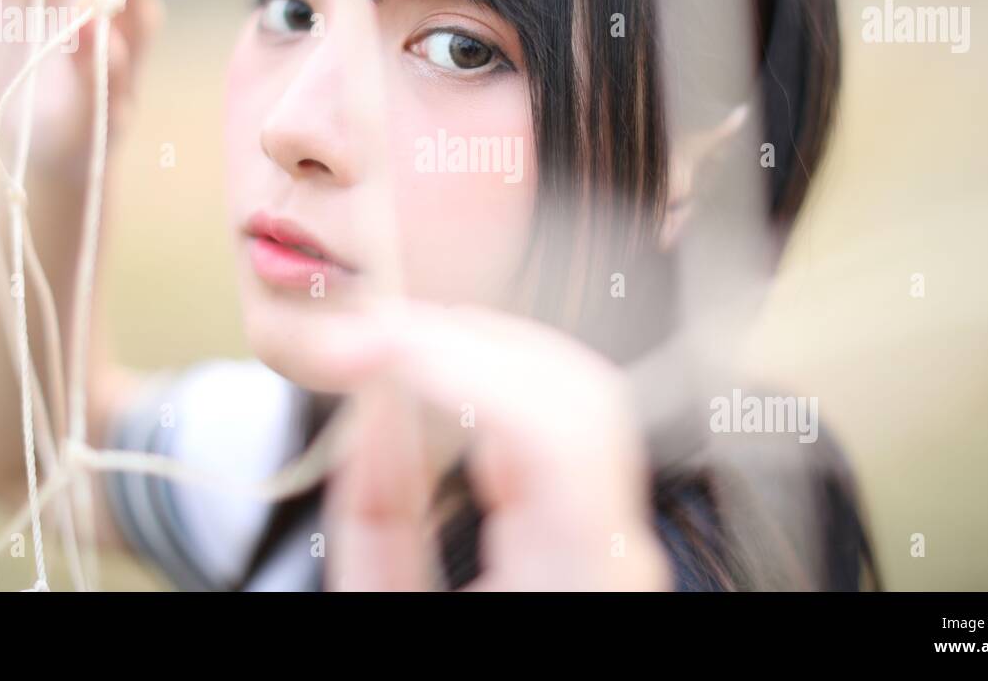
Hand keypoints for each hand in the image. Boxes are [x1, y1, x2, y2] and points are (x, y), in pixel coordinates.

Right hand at [313, 301, 672, 590]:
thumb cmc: (451, 666)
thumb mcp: (384, 611)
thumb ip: (377, 509)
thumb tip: (373, 395)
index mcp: (575, 583)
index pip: (548, 426)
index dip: (455, 360)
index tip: (367, 345)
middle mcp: (618, 549)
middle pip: (572, 386)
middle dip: (465, 339)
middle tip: (366, 339)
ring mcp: (620, 527)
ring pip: (574, 386)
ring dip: (480, 350)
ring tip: (388, 352)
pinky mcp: (600, 514)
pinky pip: (562, 418)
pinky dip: (494, 380)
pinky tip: (433, 382)